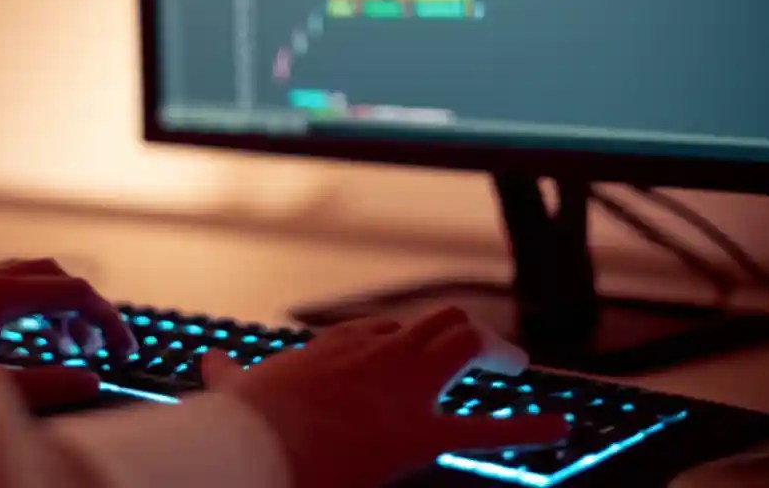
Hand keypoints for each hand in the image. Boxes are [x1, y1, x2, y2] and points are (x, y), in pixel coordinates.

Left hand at [0, 258, 136, 408]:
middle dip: (82, 307)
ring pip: (27, 278)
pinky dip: (29, 307)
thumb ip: (46, 385)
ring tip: (68, 348)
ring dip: (55, 307)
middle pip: (52, 274)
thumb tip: (91, 381)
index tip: (124, 349)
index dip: (106, 318)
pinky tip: (28, 339)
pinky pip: (5, 286)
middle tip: (98, 346)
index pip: (72, 292)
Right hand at [202, 307, 568, 487]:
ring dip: (497, 351)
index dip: (406, 346)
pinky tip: (560, 426)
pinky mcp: (420, 434)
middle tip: (484, 355)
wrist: (256, 447)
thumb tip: (208, 362)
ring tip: (515, 368)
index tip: (410, 361)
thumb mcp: (235, 387)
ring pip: (467, 342)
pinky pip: (485, 430)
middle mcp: (380, 352)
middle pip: (438, 320)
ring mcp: (404, 388)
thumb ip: (228, 373)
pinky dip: (528, 427)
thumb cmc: (244, 420)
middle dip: (466, 334)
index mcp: (340, 343)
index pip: (388, 329)